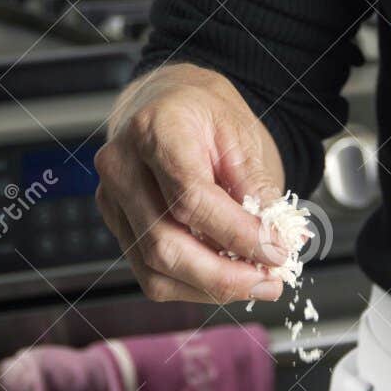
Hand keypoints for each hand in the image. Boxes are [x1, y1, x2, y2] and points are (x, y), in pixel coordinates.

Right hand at [94, 63, 289, 304]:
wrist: (166, 103)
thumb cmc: (202, 114)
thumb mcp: (240, 134)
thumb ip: (255, 187)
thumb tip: (279, 239)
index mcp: (153, 130)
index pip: (190, 198)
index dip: (237, 233)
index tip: (276, 250)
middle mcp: (121, 167)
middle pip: (164, 244)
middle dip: (224, 275)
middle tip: (270, 281)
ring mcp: (112, 200)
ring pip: (154, 269)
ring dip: (211, 287)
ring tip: (256, 282)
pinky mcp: (116, 225)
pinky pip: (150, 274)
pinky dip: (193, 286)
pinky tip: (227, 278)